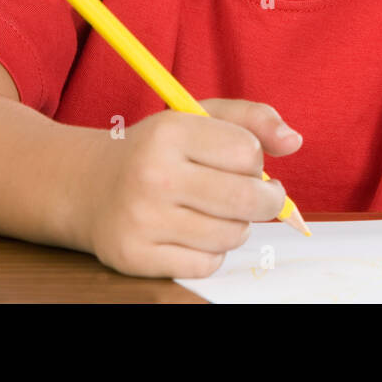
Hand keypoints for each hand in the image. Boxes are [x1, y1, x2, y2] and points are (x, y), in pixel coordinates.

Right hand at [76, 99, 302, 278]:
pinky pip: (206, 264)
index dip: (255, 159)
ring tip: (218, 212)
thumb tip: (295, 142)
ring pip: (231, 235)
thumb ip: (252, 119)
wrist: (87, 185)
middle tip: (262, 197)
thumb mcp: (198, 117)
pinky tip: (195, 234)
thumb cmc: (157, 150)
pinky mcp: (135, 257)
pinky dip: (212, 253)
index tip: (243, 162)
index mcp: (170, 132)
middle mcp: (153, 175)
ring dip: (237, 226)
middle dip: (268, 201)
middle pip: (247, 200)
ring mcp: (142, 219)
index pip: (248, 152)